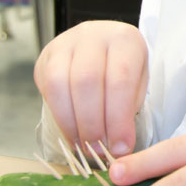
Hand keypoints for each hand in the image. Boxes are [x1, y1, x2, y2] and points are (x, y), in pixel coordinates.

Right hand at [33, 21, 147, 155]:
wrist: (104, 45)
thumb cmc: (125, 68)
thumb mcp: (138, 82)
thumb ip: (128, 109)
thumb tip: (117, 148)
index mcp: (124, 39)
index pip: (120, 79)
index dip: (118, 118)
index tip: (120, 147)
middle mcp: (93, 34)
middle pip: (87, 81)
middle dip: (92, 124)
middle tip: (98, 151)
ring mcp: (67, 41)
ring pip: (61, 84)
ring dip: (71, 123)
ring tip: (83, 146)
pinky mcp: (48, 54)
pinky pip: (47, 87)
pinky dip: (59, 115)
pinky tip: (70, 131)